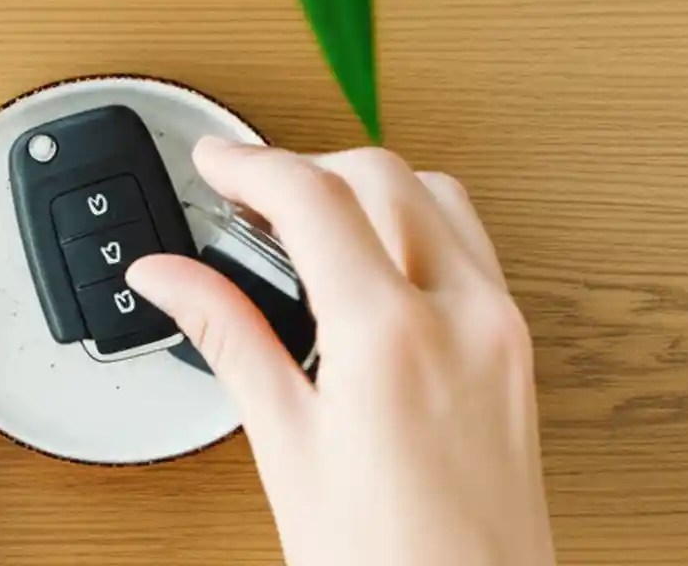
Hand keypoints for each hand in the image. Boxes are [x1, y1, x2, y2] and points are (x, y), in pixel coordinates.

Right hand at [128, 139, 554, 565]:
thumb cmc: (385, 563)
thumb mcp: (285, 444)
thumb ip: (227, 335)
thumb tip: (169, 278)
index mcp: (391, 337)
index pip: (315, 197)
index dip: (251, 164)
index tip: (216, 162)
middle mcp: (463, 316)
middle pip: (383, 175)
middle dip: (307, 167)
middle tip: (247, 197)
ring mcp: (502, 329)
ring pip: (440, 195)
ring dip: (370, 187)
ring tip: (307, 223)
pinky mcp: (518, 350)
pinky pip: (471, 245)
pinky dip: (417, 224)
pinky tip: (372, 264)